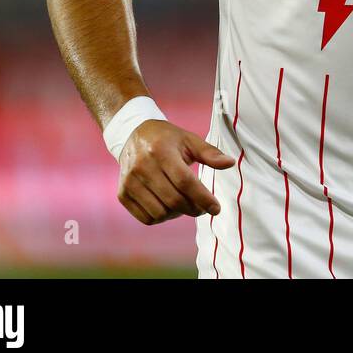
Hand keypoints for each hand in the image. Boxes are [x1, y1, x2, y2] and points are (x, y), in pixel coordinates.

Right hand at [117, 120, 235, 224]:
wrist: (132, 135)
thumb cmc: (166, 139)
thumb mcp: (189, 140)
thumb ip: (210, 153)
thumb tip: (230, 163)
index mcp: (161, 151)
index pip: (185, 182)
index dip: (203, 198)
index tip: (216, 208)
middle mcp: (142, 168)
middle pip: (173, 200)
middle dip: (194, 209)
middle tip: (204, 208)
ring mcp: (130, 182)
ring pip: (160, 212)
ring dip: (178, 214)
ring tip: (185, 204)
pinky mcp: (122, 194)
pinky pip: (146, 218)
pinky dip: (161, 218)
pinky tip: (169, 207)